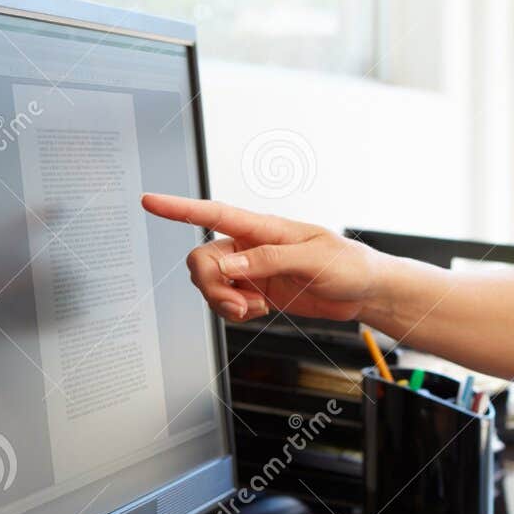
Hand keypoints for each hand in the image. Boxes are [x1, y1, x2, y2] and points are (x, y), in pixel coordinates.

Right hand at [142, 193, 388, 323]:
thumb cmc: (348, 265)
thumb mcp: (313, 259)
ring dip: (223, 301)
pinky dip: (234, 311)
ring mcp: (251, 270)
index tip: (149, 201)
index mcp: (264, 228)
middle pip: (203, 260)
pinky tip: (258, 310)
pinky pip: (224, 301)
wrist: (364, 292)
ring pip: (210, 282)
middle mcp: (251, 246)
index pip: (215, 213)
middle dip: (212, 286)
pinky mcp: (255, 291)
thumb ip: (269, 260)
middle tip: (238, 305)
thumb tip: (231, 265)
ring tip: (252, 309)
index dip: (180, 208)